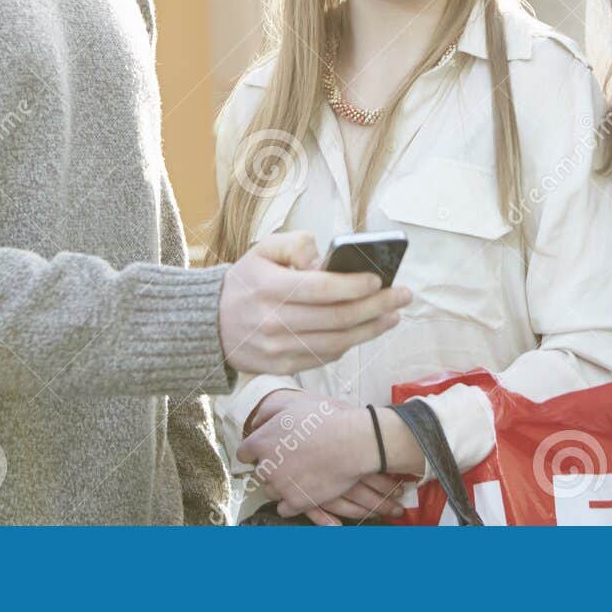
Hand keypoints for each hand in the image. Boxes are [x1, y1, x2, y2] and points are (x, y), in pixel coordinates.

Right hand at [219, 231, 410, 375]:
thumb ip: (296, 244)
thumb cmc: (244, 282)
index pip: (321, 289)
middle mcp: (274, 322)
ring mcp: (278, 349)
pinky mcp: (282, 367)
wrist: (208, 324)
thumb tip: (325, 260)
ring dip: (372, 329)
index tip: (379, 279)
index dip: (354, 285)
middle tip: (403, 296)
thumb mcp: (262, 249)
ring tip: (393, 315)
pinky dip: (350, 343)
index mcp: (269, 288)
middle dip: (377, 306)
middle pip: (337, 318)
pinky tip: (367, 330)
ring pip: (337, 342)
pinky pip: (325, 357)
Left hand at [239, 402, 405, 524]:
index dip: (255, 451)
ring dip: (281, 485)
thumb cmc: (325, 419)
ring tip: (301, 473)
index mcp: (261, 442)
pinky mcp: (296, 502)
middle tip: (292, 459)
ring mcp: (281, 486)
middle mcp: (266, 466)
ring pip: (271, 491)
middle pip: (260, 473)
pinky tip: (303, 491)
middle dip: (272, 467)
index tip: (268, 450)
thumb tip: (255, 422)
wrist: (353, 441)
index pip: (243, 453)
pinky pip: (283, 509)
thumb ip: (267, 411)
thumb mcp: (293, 403)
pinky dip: (291, 502)